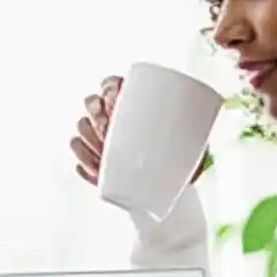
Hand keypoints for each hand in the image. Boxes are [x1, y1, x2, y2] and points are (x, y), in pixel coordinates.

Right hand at [70, 76, 207, 186]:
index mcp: (133, 104)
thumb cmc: (179, 163)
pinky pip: (78, 156)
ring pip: (81, 127)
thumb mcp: (192, 146)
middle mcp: (111, 117)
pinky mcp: (90, 160)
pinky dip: (84, 161)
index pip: (112, 85)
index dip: (110, 90)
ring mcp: (97, 138)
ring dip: (89, 139)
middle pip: (91, 103)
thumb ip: (194, 139)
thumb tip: (199, 137)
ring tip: (104, 152)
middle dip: (96, 114)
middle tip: (109, 129)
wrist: (166, 192)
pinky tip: (96, 168)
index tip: (117, 103)